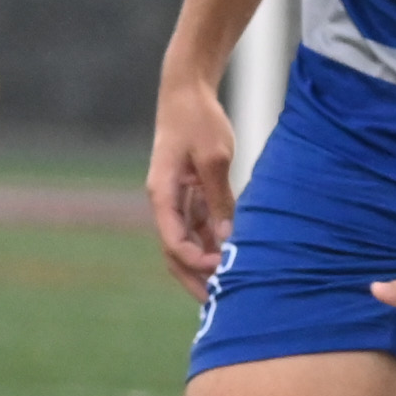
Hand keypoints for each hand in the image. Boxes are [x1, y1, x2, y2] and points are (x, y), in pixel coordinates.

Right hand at [147, 82, 238, 292]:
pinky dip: (214, 243)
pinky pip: (200, 225)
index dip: (194, 261)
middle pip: (175, 251)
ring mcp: (177, 198)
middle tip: (219, 304)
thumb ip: (219, 199)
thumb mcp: (214, 158)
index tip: (218, 272)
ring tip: (231, 287)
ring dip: (206, 263)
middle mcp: (164, 201)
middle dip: (195, 278)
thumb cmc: (199, 119)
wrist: (187, 90)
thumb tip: (228, 238)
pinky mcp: (190, 191)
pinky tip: (234, 257)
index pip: (172, 240)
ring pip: (189, 241)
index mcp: (161, 193)